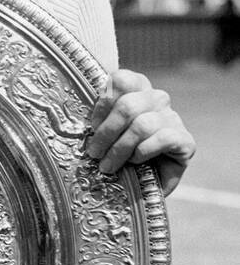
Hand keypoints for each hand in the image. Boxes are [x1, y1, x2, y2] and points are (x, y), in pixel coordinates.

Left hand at [86, 69, 195, 195]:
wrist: (143, 184)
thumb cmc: (119, 154)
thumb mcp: (103, 134)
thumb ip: (96, 121)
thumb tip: (79, 126)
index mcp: (137, 89)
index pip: (121, 80)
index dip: (103, 104)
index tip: (92, 127)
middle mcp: (157, 98)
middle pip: (128, 106)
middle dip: (106, 133)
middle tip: (95, 154)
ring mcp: (173, 118)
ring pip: (142, 125)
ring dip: (120, 149)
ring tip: (108, 166)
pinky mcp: (185, 140)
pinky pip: (162, 139)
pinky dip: (143, 153)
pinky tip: (135, 162)